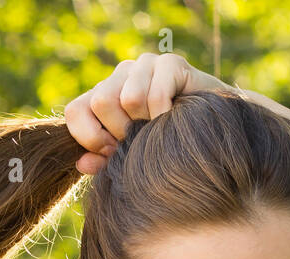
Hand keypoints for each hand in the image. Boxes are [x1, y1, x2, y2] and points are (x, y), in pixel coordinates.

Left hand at [64, 53, 233, 175]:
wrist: (213, 135)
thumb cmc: (166, 147)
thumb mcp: (131, 158)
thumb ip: (105, 162)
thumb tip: (82, 164)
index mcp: (103, 96)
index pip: (76, 111)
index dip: (90, 138)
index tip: (113, 153)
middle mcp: (120, 75)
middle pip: (101, 102)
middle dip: (121, 132)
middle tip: (142, 140)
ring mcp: (145, 64)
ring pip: (128, 97)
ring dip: (147, 124)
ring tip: (160, 128)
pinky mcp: (171, 63)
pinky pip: (156, 93)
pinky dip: (165, 115)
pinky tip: (175, 120)